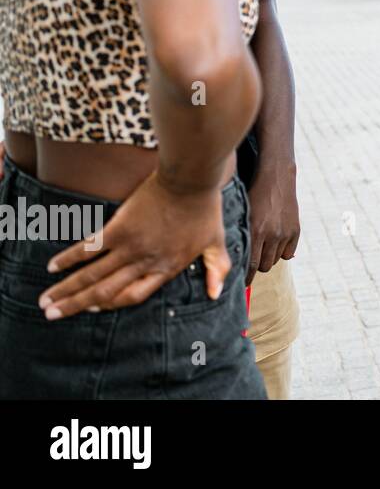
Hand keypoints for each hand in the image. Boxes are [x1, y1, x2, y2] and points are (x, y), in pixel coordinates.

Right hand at [39, 173, 230, 319]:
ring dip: (66, 290)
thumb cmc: (205, 209)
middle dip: (77, 306)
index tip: (92, 310)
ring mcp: (130, 247)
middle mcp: (144, 263)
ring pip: (91, 275)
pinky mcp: (118, 228)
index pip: (133, 296)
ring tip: (45, 301)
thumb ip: (215, 269)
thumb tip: (216, 294)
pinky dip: (68, 259)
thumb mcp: (216, 242)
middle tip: (51, 315)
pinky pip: (88, 249)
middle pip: (105, 292)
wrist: (190, 180)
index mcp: (166, 268)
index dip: (111, 305)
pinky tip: (52, 267)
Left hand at [245, 159, 299, 285]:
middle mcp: (271, 234)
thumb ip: (243, 238)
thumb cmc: (254, 196)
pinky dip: (282, 251)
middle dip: (257, 265)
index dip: (246, 278)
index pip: (249, 265)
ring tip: (264, 246)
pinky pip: (288, 253)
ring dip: (268, 257)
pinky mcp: (296, 231)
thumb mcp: (244, 215)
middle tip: (253, 257)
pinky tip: (276, 240)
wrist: (276, 178)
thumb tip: (241, 263)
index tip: (242, 285)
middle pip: (263, 266)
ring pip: (275, 260)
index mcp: (255, 231)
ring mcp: (285, 233)